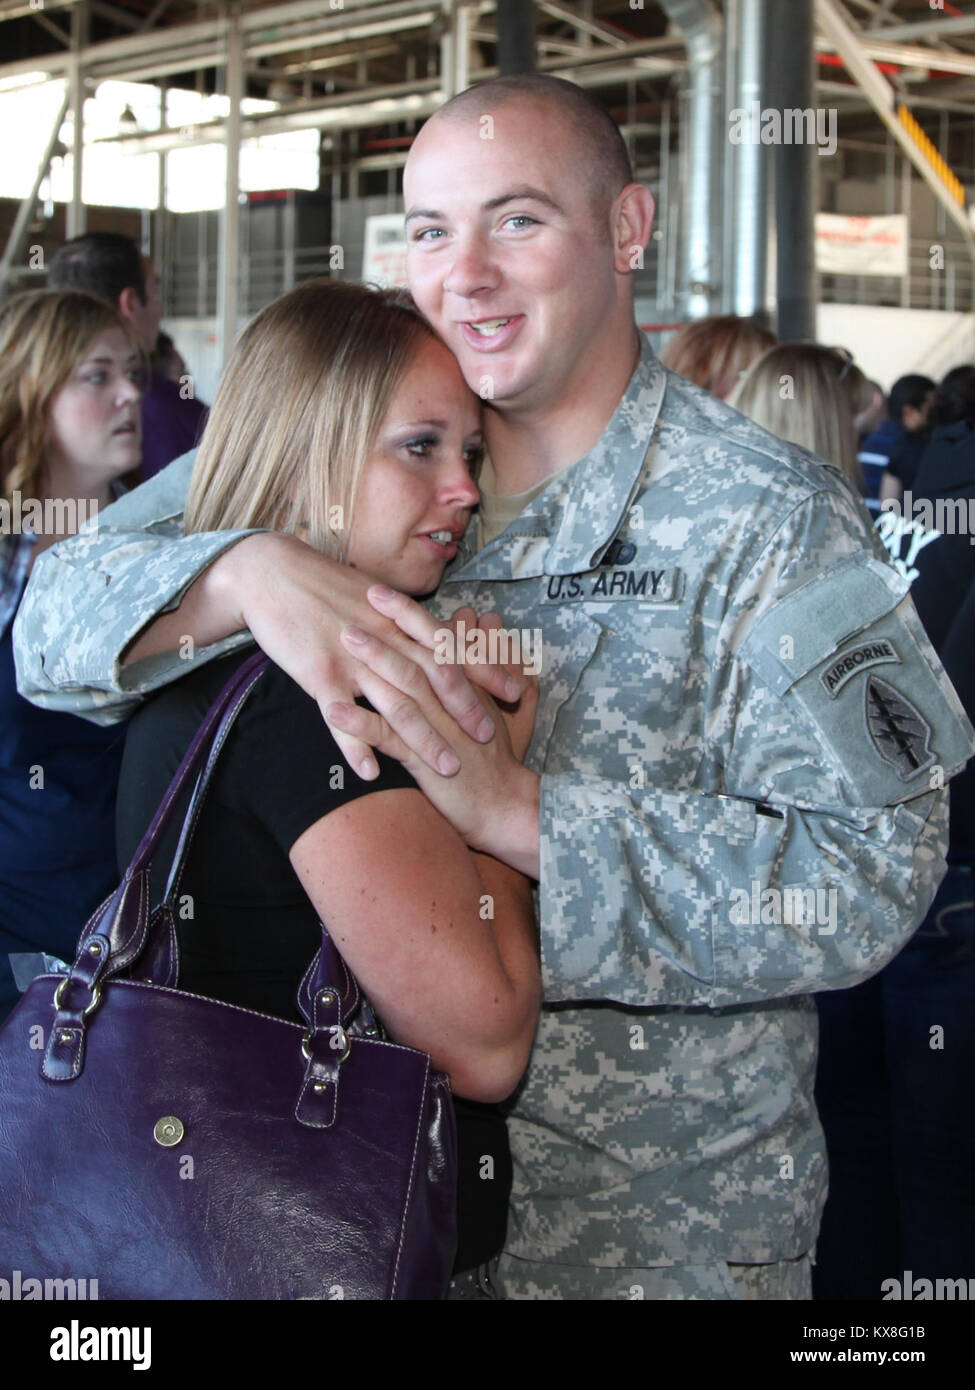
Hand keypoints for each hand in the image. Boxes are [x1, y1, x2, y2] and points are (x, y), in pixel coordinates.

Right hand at [201, 534, 522, 778]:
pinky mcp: (318, 674)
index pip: (452, 647)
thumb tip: (433, 630)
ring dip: (424, 739)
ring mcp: (351, 658)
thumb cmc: (320, 584)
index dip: (486, 669)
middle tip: (489, 737)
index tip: (516, 689)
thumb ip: (402, 619)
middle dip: (464, 709)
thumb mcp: (369, 595)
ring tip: (447, 768)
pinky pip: (340, 718)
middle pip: (433, 678)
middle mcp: (382, 639)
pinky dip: (356, 746)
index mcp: (397, 620)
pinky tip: (371, 772)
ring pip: (395, 703)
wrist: (269, 572)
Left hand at [327, 624, 539, 875]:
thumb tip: (489, 625)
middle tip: (355, 600)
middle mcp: (451, 703)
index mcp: (466, 688)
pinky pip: (387, 738)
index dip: (406, 614)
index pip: (435, 640)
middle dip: (386, 625)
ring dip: (373, 661)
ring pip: (403, 687)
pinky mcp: (424, 761)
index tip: (378, 591)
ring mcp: (437, 729)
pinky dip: (360, 723)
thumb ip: (494, 666)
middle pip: (417, 654)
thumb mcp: (506, 707)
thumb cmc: (499, 762)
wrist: (507, 808)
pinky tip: (332, 710)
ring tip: (343, 637)